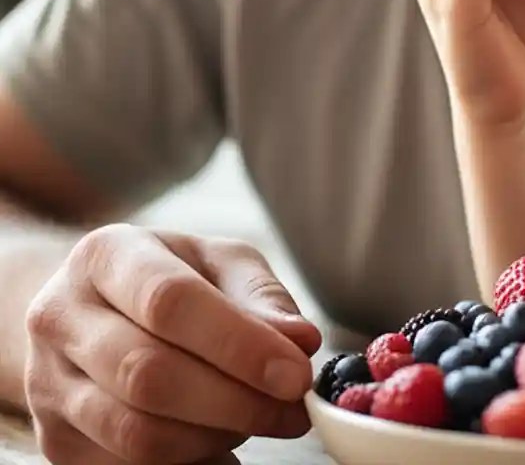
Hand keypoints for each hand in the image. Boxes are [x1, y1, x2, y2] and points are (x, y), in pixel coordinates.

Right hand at [24, 224, 321, 463]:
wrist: (95, 311)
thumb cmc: (174, 281)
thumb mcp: (222, 265)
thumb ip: (263, 299)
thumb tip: (301, 340)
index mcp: (107, 256)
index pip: (169, 302)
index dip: (239, 344)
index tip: (295, 375)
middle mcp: (62, 317)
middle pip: (149, 374)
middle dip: (237, 401)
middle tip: (292, 411)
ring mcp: (47, 384)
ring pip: (137, 433)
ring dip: (216, 436)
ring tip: (259, 419)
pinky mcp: (56, 440)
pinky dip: (189, 461)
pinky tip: (219, 440)